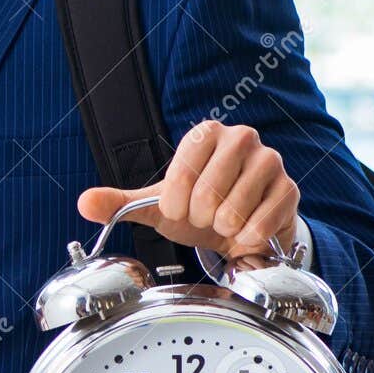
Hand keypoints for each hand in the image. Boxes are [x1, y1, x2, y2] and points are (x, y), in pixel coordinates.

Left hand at [77, 119, 298, 260]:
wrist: (239, 227)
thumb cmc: (198, 209)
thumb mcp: (157, 206)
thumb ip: (119, 203)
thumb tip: (84, 203)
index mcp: (205, 134)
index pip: (180, 174)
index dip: (176, 203)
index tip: (180, 209)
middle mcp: (241, 138)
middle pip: (207, 194)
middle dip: (200, 218)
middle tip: (205, 216)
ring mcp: (270, 161)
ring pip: (233, 211)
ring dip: (223, 229)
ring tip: (225, 221)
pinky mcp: (290, 189)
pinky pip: (260, 224)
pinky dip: (247, 238)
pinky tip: (245, 231)